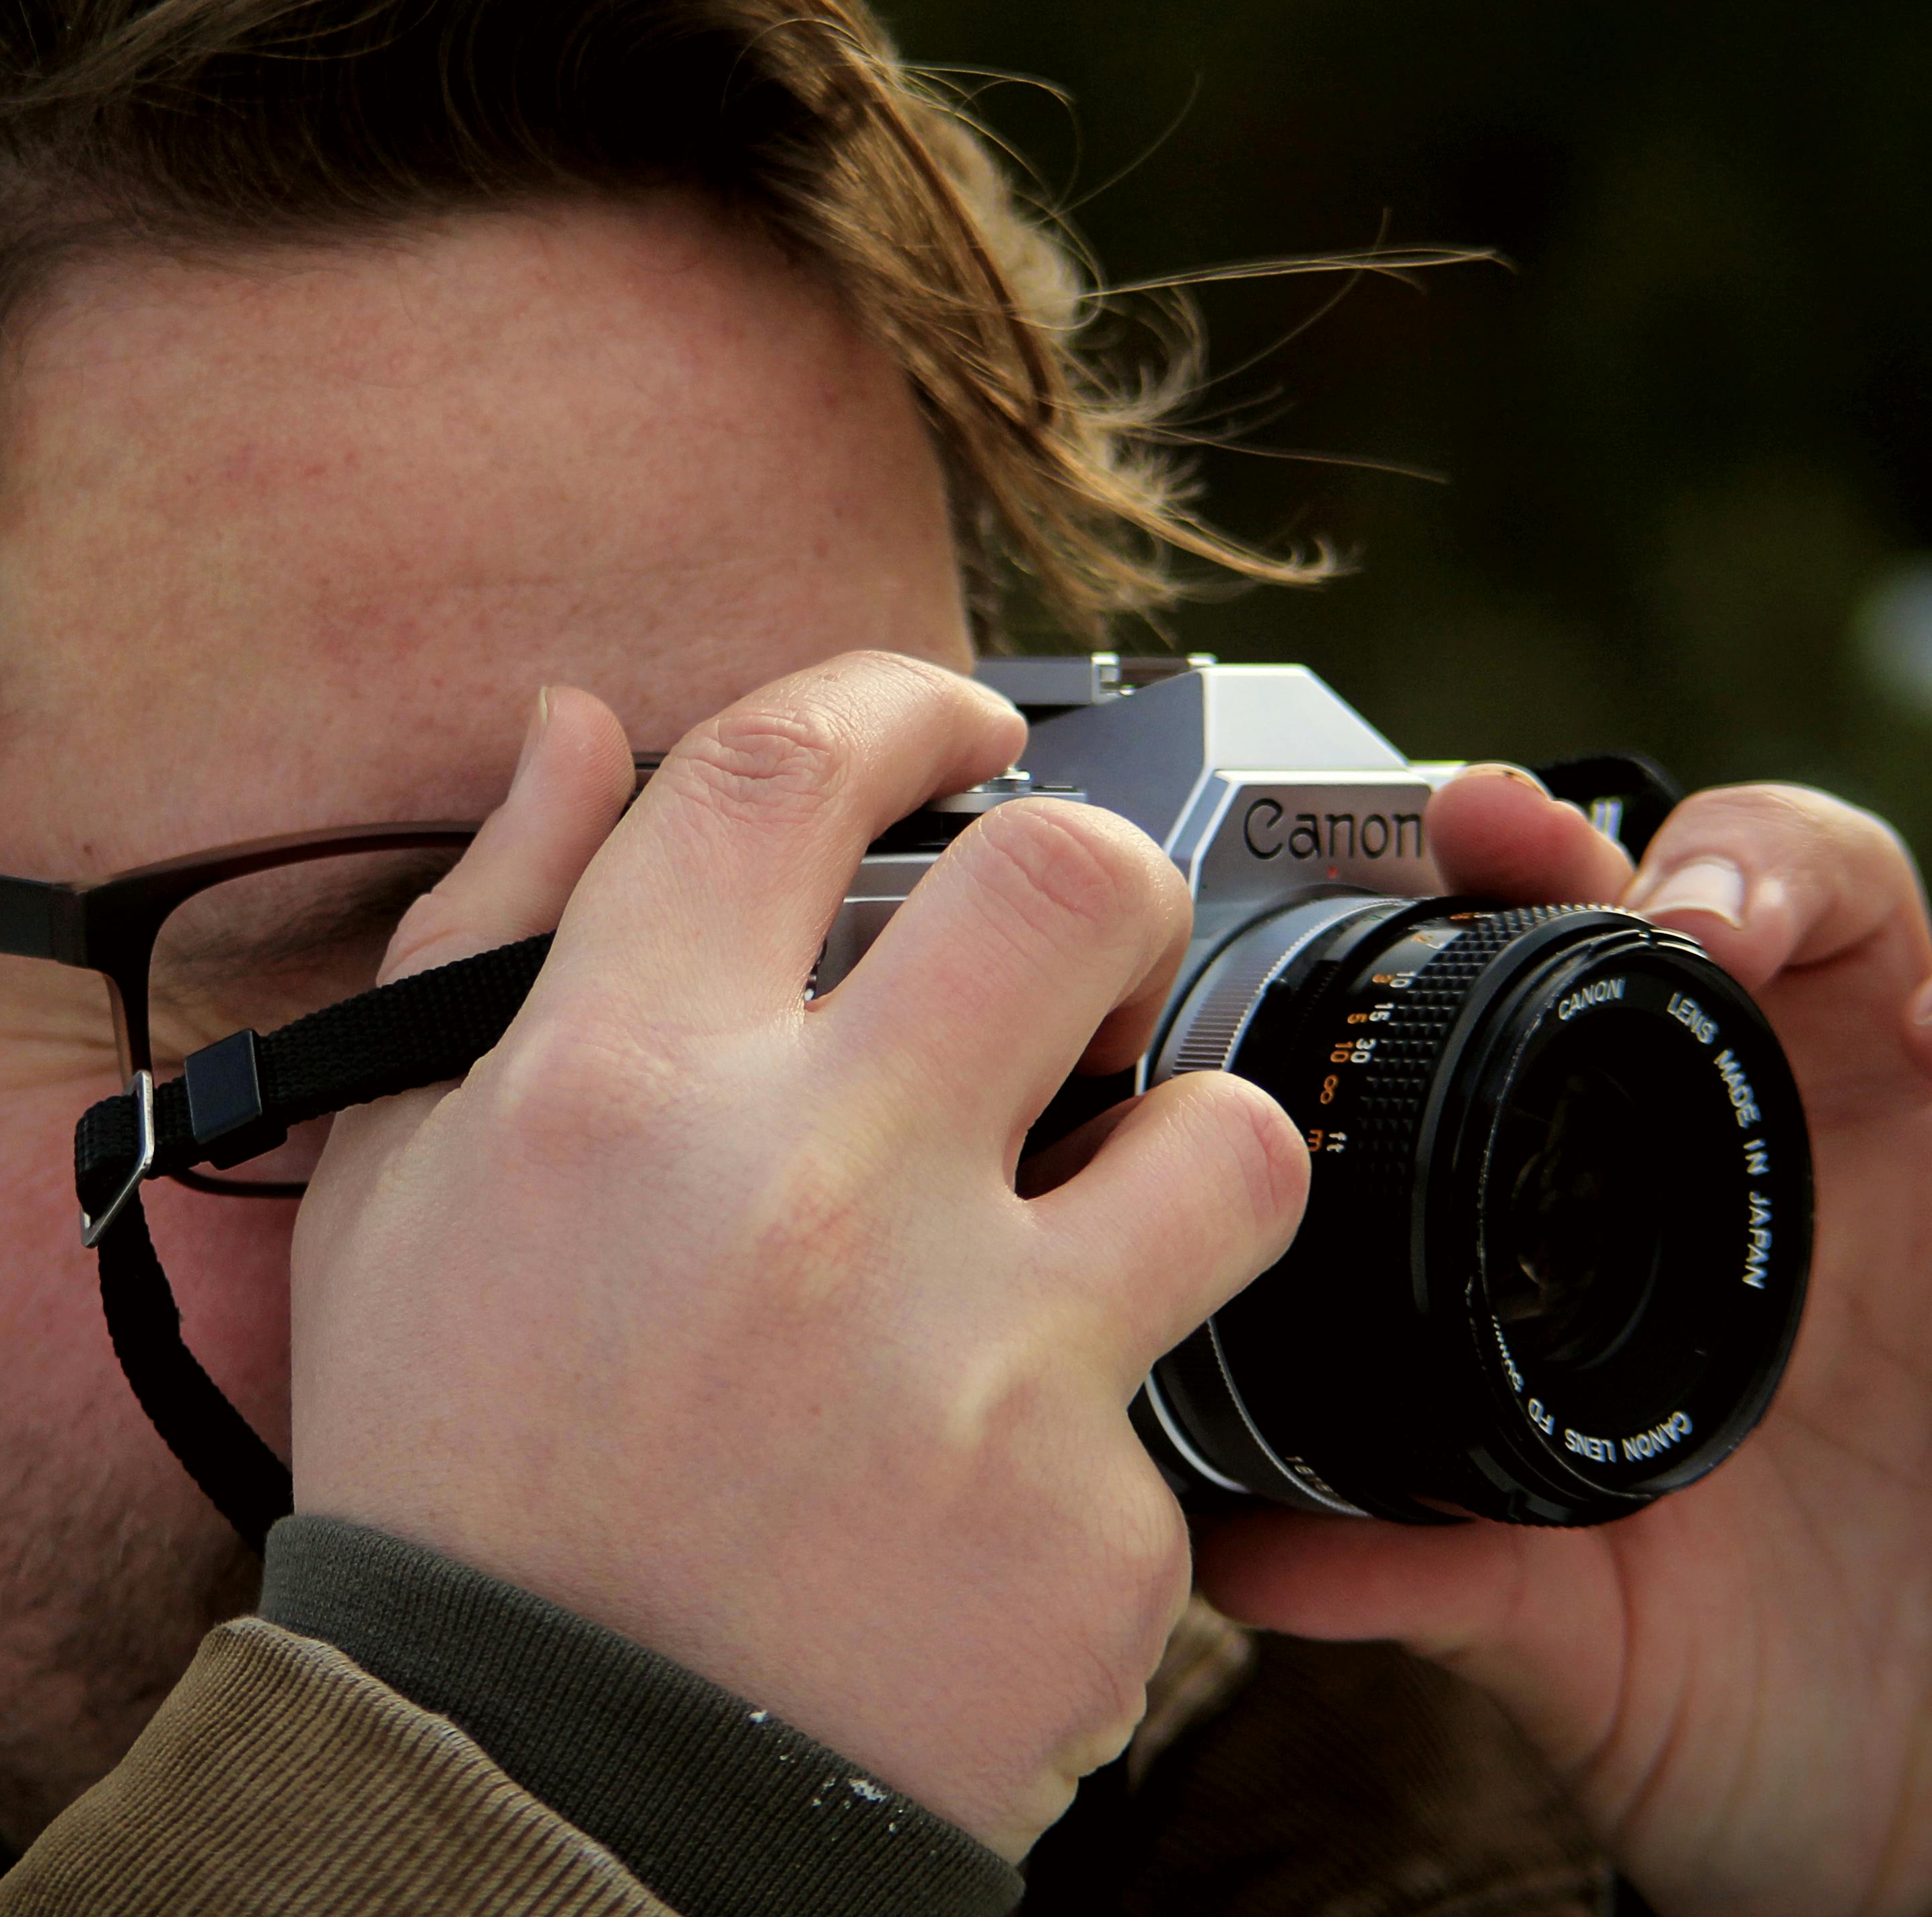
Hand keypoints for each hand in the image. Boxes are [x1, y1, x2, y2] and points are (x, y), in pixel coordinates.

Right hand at [289, 655, 1306, 1856]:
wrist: (536, 1798)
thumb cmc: (457, 1467)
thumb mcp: (399, 1188)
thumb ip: (487, 930)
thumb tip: (577, 726)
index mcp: (614, 1084)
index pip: (793, 763)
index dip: (903, 697)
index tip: (953, 725)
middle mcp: (804, 1189)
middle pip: (1074, 878)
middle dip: (1102, 877)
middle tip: (1077, 953)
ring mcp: (969, 1362)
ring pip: (1230, 1129)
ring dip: (1185, 1149)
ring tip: (1102, 1226)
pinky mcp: (1088, 1532)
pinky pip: (1174, 1403)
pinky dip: (1100, 1427)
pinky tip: (984, 1493)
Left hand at [1199, 765, 1931, 1916]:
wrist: (1913, 1777)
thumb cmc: (1735, 1688)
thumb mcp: (1556, 1631)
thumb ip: (1415, 1572)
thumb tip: (1230, 1552)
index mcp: (1575, 1229)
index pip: (1483, 1025)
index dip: (1415, 936)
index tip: (1329, 915)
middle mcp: (1701, 1153)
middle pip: (1632, 915)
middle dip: (1564, 843)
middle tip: (1494, 835)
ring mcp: (1855, 1144)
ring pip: (1808, 905)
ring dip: (1743, 864)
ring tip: (1693, 908)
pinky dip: (1873, 940)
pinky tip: (1808, 963)